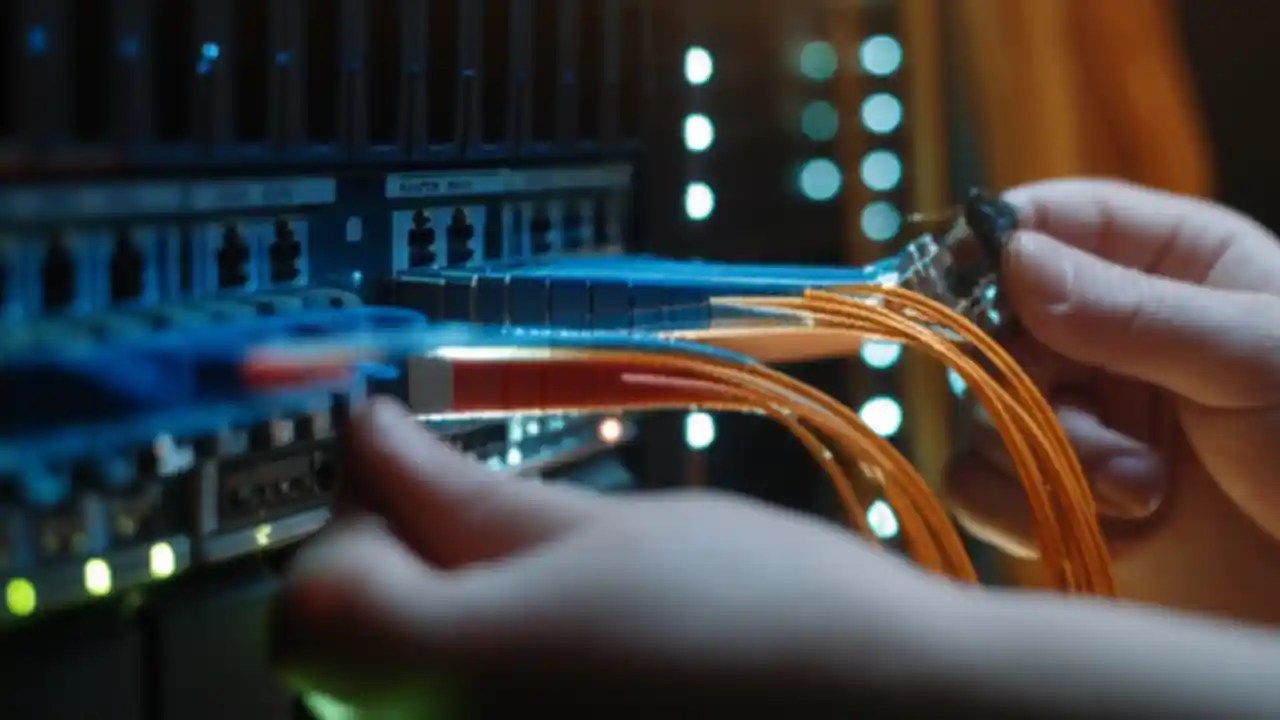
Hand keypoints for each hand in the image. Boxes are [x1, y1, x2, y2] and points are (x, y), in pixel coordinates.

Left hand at [275, 399, 961, 713]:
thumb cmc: (781, 622)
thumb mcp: (607, 530)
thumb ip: (463, 493)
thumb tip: (372, 437)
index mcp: (461, 681)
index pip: (311, 603)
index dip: (354, 524)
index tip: (413, 472)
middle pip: (337, 657)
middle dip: (393, 573)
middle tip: (494, 532)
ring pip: (392, 700)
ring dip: (438, 632)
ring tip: (554, 600)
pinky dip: (483, 689)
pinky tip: (569, 659)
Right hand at [945, 179, 1279, 616]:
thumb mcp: (1251, 362)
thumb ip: (1130, 312)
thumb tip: (1011, 256)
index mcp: (1176, 268)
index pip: (1061, 220)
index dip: (1004, 238)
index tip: (965, 276)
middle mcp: (1115, 336)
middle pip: (999, 321)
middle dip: (1028, 380)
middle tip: (1082, 420)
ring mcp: (1085, 418)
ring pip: (984, 407)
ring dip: (1046, 455)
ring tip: (1142, 494)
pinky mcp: (1059, 495)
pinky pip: (978, 485)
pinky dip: (1016, 507)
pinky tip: (1096, 528)